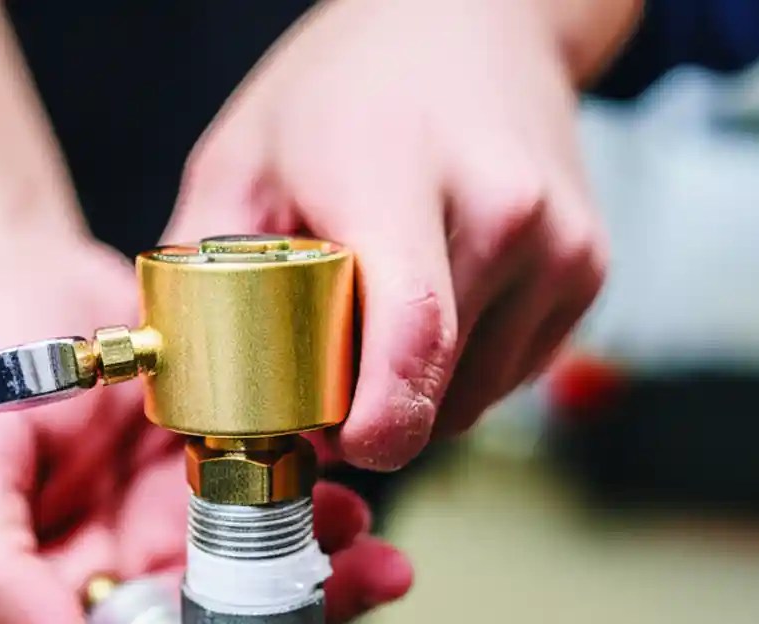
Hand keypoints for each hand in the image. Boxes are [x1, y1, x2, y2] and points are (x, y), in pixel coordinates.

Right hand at [0, 236, 410, 623]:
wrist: (20, 269)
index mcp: (48, 594)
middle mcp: (116, 571)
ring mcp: (171, 520)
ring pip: (255, 587)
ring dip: (318, 590)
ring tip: (371, 568)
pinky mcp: (216, 468)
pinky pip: (277, 509)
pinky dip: (321, 518)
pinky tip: (349, 505)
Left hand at [164, 0, 623, 470]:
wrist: (478, 20)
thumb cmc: (351, 84)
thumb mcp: (245, 152)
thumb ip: (202, 258)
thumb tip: (170, 357)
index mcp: (401, 177)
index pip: (411, 330)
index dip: (377, 420)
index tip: (336, 446)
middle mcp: (503, 212)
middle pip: (437, 381)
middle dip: (370, 414)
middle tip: (319, 383)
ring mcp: (559, 245)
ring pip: (475, 394)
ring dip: (417, 397)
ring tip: (373, 331)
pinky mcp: (588, 270)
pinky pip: (511, 372)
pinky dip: (461, 372)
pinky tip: (430, 312)